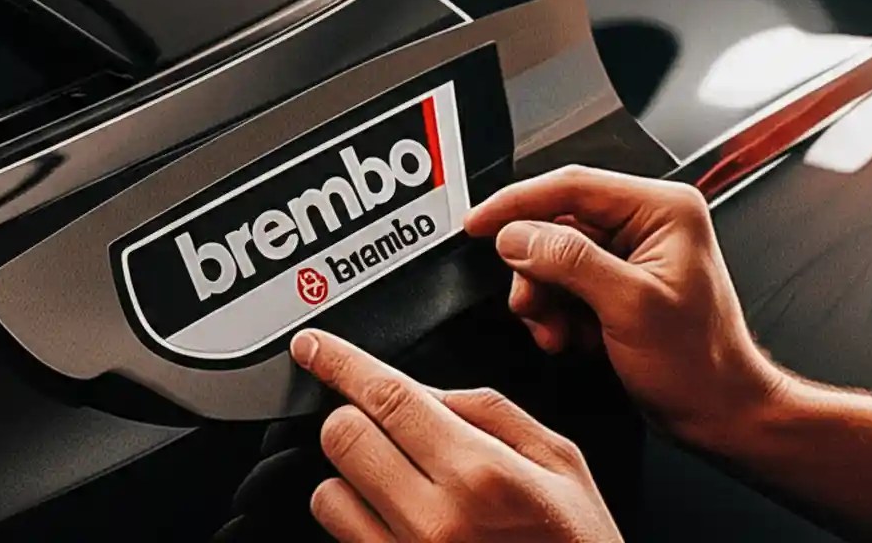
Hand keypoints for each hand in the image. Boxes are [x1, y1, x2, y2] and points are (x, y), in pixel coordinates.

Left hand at [291, 329, 622, 542]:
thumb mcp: (560, 463)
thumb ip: (488, 411)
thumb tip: (423, 389)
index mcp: (481, 473)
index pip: (387, 397)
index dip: (338, 362)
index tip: (311, 346)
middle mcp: (435, 519)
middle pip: (343, 436)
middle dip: (354, 416)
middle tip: (386, 425)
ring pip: (328, 490)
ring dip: (351, 474)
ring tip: (400, 483)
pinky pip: (341, 536)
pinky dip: (355, 517)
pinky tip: (397, 518)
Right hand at [464, 165, 790, 442]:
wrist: (717, 412)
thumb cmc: (699, 364)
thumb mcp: (630, 306)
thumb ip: (570, 262)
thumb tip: (519, 235)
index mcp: (662, 209)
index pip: (571, 185)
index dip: (516, 204)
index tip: (479, 224)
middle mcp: (647, 222)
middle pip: (555, 224)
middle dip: (535, 272)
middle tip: (532, 306)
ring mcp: (631, 253)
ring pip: (552, 258)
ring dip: (544, 299)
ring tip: (558, 332)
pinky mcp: (616, 282)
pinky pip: (562, 283)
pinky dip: (556, 312)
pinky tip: (572, 336)